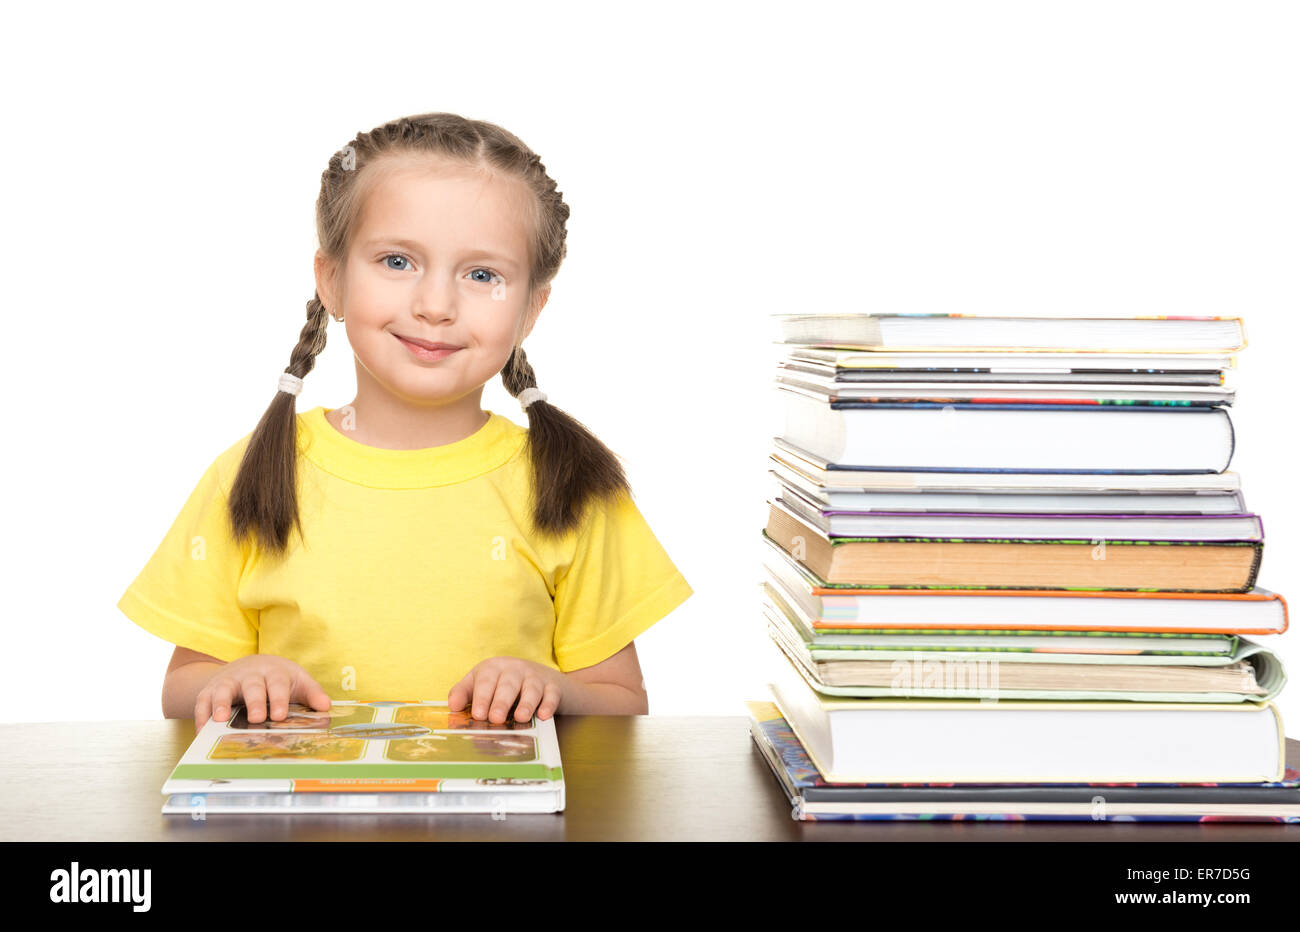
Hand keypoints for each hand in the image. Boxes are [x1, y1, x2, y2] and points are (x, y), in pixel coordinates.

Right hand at [194, 654, 330, 732]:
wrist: (248, 666)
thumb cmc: (277, 679)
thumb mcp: (297, 681)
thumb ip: (312, 693)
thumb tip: (326, 707)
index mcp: (274, 672)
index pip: (278, 684)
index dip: (279, 698)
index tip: (281, 714)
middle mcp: (250, 675)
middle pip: (253, 686)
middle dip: (255, 701)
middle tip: (258, 718)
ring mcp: (229, 682)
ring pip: (224, 691)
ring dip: (221, 704)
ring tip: (221, 720)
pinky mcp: (210, 691)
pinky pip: (203, 702)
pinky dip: (201, 715)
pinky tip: (202, 731)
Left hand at [448, 656, 563, 723]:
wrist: (541, 677)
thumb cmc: (503, 683)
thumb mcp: (480, 682)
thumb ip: (464, 693)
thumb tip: (453, 706)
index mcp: (493, 668)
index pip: (486, 681)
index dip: (481, 697)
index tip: (478, 714)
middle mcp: (515, 670)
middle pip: (508, 684)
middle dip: (501, 702)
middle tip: (495, 719)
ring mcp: (535, 678)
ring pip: (531, 689)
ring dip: (526, 703)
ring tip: (520, 718)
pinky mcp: (552, 687)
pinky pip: (551, 695)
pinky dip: (548, 704)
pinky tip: (544, 715)